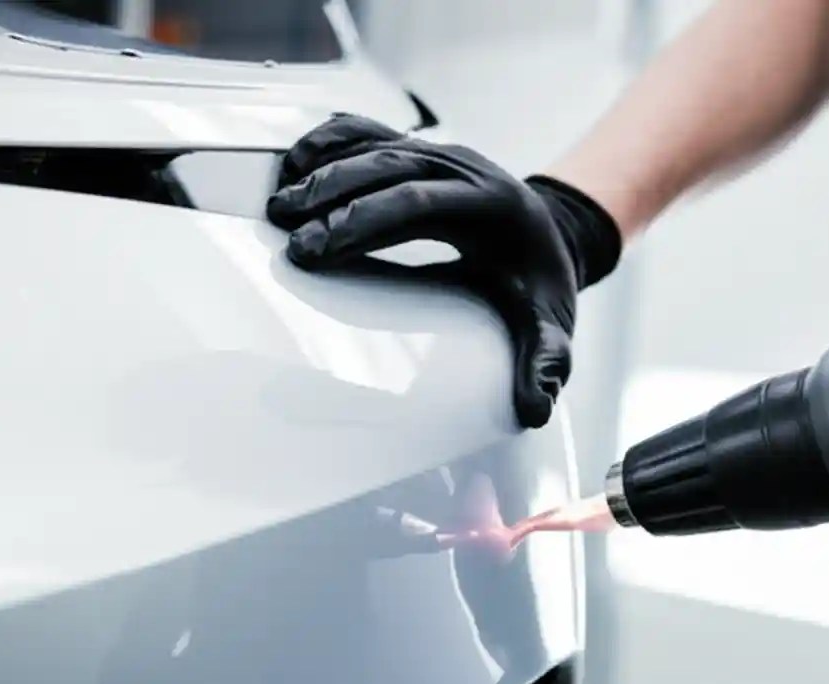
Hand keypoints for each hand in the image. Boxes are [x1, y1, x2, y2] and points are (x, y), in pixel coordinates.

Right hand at [266, 114, 620, 427]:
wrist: (550, 233)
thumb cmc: (539, 279)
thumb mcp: (549, 319)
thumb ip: (544, 359)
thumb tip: (537, 406)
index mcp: (491, 203)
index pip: (419, 199)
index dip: (363, 219)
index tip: (317, 249)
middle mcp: (462, 166)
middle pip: (388, 165)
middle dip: (331, 195)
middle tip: (285, 229)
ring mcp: (436, 151)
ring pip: (372, 144)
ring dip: (321, 167)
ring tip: (277, 202)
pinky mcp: (416, 149)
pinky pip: (366, 131)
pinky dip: (328, 139)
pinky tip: (293, 162)